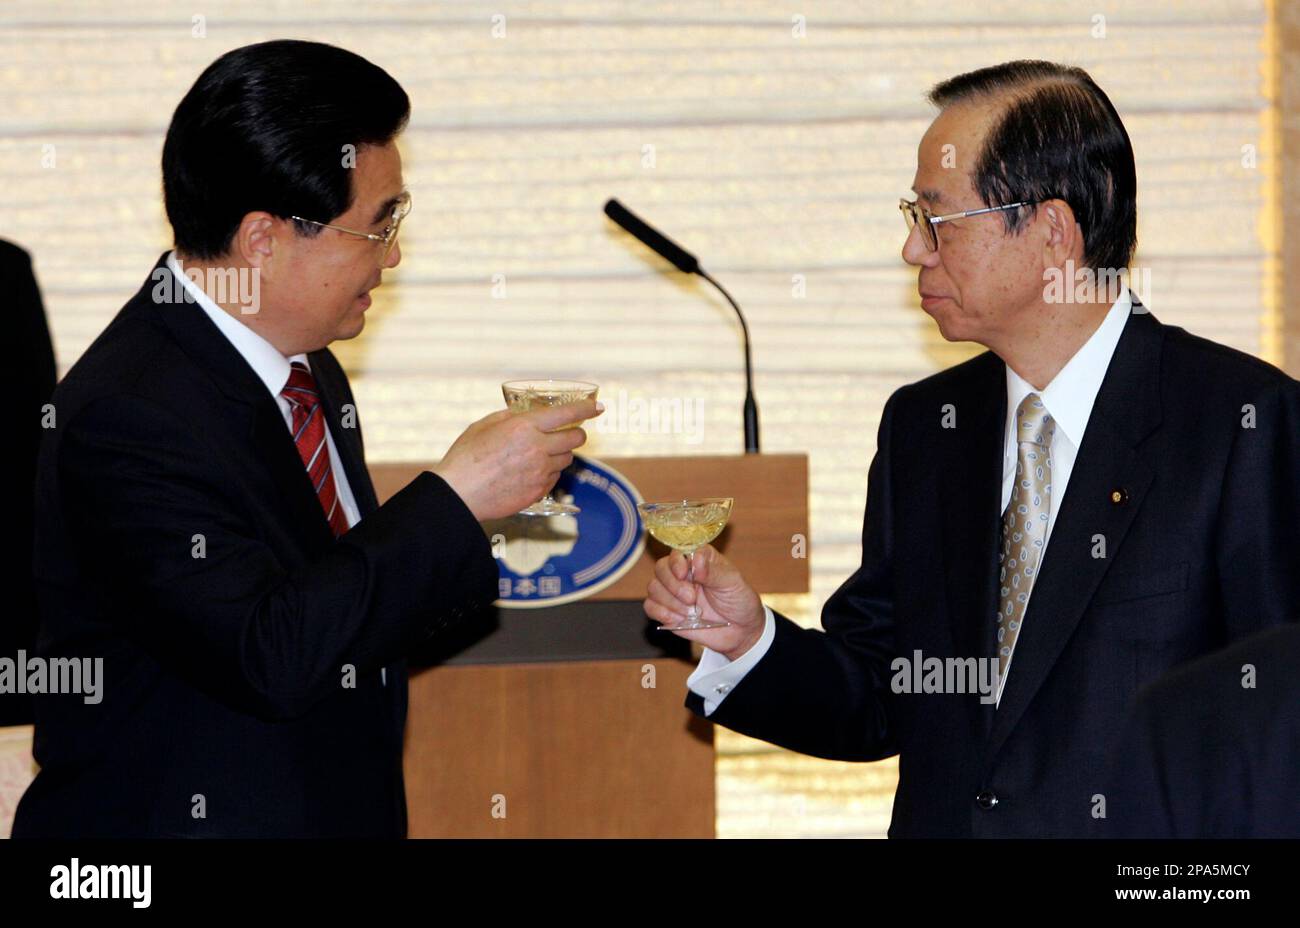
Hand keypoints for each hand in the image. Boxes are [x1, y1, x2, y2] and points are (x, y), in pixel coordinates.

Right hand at [434, 398, 600, 520]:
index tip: (598, 406)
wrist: (459, 494)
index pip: (567, 414)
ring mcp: (540, 471)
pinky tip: (530, 471)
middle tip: (568, 432)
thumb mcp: (484, 425)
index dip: (587, 408)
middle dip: (576, 433)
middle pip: (576, 438)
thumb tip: (527, 412)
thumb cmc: (466, 457)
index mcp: (524, 427)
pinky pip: (555, 477)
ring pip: (566, 459)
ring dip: (560, 454)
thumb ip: (510, 417)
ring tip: (539, 454)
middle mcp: (537, 448)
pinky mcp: (539, 491)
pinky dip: (549, 472)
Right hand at [643, 544, 764, 659]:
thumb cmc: (739, 601)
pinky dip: (661, 613)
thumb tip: (696, 559)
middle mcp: (683, 572)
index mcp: (699, 559)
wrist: (741, 632)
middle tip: (691, 599)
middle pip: (660, 568)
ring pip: (653, 587)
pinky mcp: (667, 610)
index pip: (677, 552)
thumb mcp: (732, 584)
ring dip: (670, 602)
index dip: (676, 563)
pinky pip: (650, 606)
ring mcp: (673, 592)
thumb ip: (713, 572)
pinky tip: (679, 619)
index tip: (684, 575)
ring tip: (691, 612)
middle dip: (673, 585)